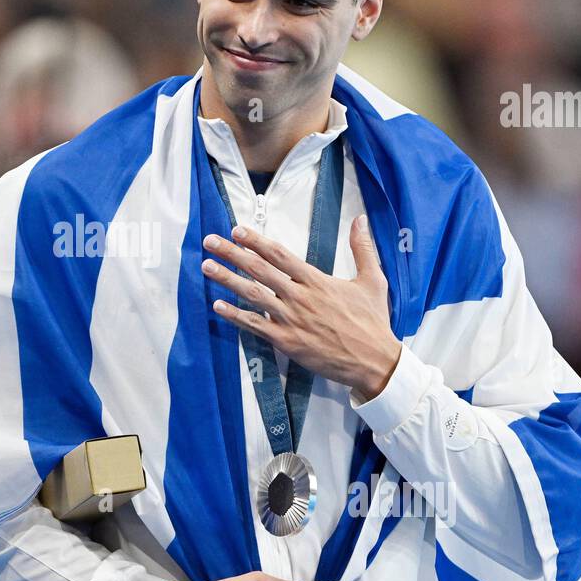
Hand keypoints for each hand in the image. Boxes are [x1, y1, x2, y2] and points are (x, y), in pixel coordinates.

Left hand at [201, 215, 400, 400]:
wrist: (374, 361)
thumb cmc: (373, 321)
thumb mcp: (373, 280)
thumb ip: (363, 248)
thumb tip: (361, 219)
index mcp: (317, 281)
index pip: (280, 255)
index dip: (256, 241)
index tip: (237, 230)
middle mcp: (300, 297)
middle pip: (259, 270)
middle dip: (232, 253)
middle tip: (210, 241)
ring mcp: (291, 320)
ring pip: (253, 295)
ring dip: (226, 280)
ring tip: (206, 267)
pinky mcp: (287, 342)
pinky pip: (255, 326)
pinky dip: (235, 316)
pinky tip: (217, 306)